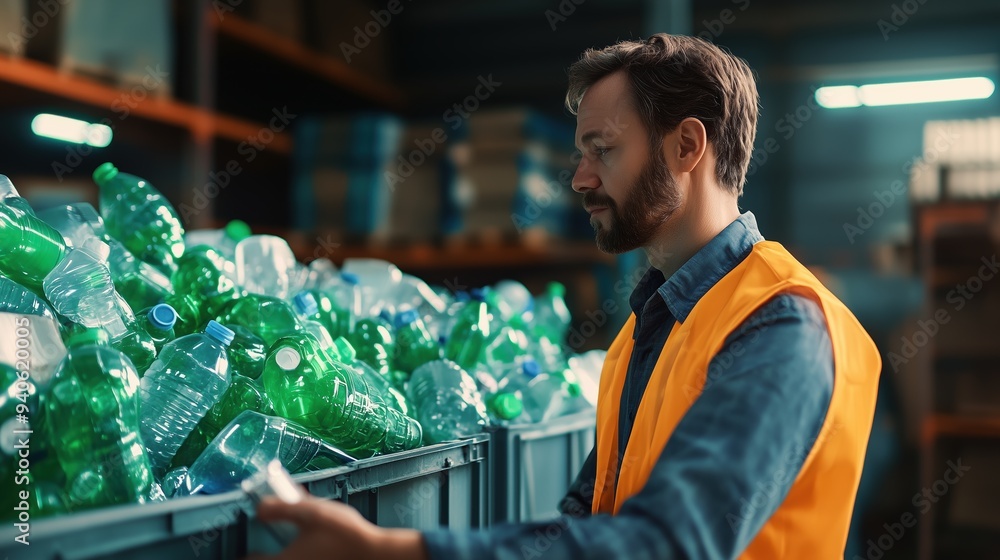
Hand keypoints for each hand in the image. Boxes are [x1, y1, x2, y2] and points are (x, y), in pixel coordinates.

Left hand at [245, 495, 427, 559]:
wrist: (376, 554)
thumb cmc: (345, 534)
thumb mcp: (312, 512)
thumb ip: (282, 508)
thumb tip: (259, 508)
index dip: (247, 552)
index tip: (250, 544)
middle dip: (267, 553)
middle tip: (268, 543)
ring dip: (287, 553)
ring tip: (296, 541)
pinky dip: (302, 555)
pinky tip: (315, 544)